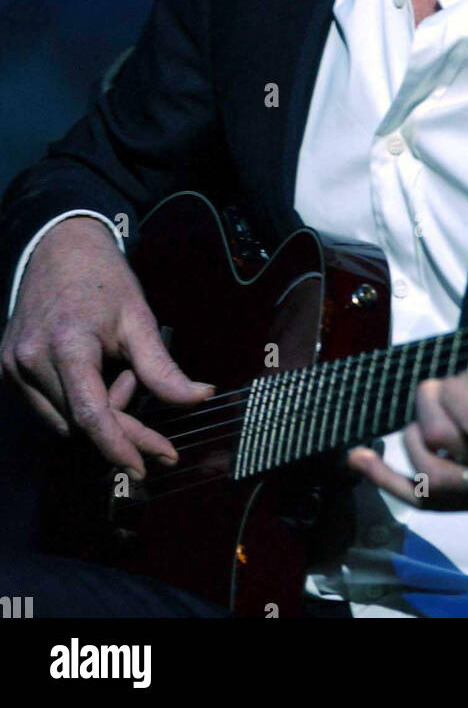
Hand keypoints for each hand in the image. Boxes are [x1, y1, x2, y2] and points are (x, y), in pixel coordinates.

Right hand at [0, 218, 213, 477]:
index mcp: (66, 344)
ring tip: (118, 374)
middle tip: (148, 408)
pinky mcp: (7, 369)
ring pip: (61, 422)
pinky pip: (47, 408)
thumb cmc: (102, 280)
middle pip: (79, 423)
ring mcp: (12, 367)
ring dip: (97, 415)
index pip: (90, 414)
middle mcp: (31, 361)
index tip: (146, 466)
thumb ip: (163, 368)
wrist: (59, 248)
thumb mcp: (138, 318)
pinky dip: (75, 405)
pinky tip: (95, 375)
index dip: (119, 446)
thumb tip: (200, 397)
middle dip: (120, 426)